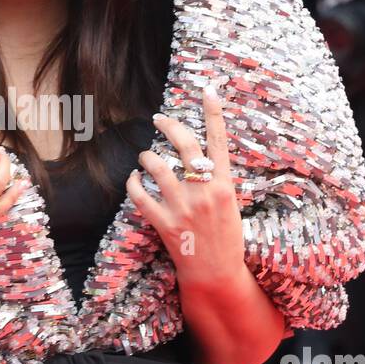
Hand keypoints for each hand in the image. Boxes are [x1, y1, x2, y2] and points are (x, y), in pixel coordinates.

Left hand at [126, 85, 244, 293]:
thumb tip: (201, 157)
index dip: (214, 112)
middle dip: (169, 125)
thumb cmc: (226, 238)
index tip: (207, 90)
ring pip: (157, 167)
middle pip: (185, 145)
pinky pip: (140, 196)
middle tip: (159, 119)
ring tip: (145, 157)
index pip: (220, 141)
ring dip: (146, 157)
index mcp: (225, 185)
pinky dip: (133, 183)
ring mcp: (183, 208)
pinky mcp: (165, 224)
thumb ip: (217, 180)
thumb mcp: (231, 205)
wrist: (217, 273)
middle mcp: (204, 192)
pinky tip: (133, 180)